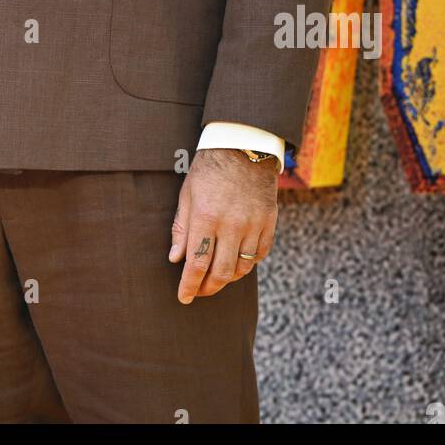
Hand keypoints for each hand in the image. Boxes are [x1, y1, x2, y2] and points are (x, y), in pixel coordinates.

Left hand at [168, 147, 277, 303]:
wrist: (244, 147)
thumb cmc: (209, 169)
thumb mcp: (188, 194)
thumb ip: (181, 228)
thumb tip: (175, 258)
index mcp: (206, 217)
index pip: (197, 264)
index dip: (189, 286)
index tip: (183, 297)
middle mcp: (231, 225)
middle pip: (221, 273)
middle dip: (207, 288)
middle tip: (199, 291)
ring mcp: (253, 225)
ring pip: (242, 269)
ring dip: (227, 279)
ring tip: (216, 278)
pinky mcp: (268, 223)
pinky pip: (259, 256)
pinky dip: (247, 265)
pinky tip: (236, 262)